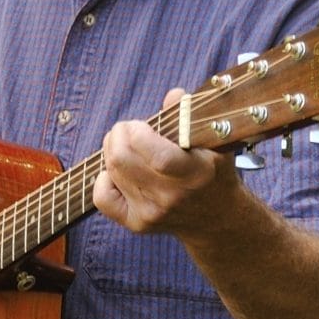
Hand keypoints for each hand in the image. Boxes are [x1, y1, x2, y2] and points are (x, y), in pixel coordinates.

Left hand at [93, 88, 242, 239]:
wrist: (216, 219)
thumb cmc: (213, 172)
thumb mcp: (214, 141)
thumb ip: (192, 116)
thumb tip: (174, 95)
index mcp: (194, 174)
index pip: (157, 157)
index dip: (139, 133)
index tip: (142, 125)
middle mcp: (171, 196)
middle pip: (122, 160)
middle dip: (119, 134)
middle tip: (129, 128)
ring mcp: (152, 213)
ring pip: (112, 171)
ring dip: (112, 149)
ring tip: (126, 143)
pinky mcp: (137, 223)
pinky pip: (102, 198)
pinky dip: (103, 178)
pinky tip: (117, 171)